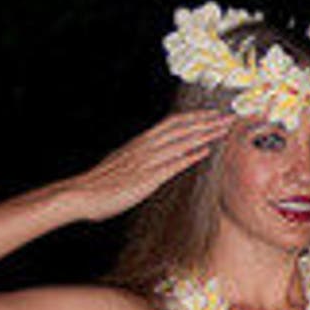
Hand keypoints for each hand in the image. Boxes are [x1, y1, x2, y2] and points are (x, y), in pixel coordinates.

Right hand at [51, 109, 232, 221]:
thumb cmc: (101, 184)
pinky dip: (188, 156)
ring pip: (180, 142)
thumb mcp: (124, 164)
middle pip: (181, 128)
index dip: (195, 117)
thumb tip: (159, 156)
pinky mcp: (145, 178)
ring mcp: (145, 162)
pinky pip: (170, 164)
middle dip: (207, 121)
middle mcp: (144, 147)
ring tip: (224, 129)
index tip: (214, 113)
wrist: (80, 195)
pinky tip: (204, 152)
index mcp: (140, 143)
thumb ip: (143, 158)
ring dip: (204, 134)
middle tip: (229, 116)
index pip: (173, 123)